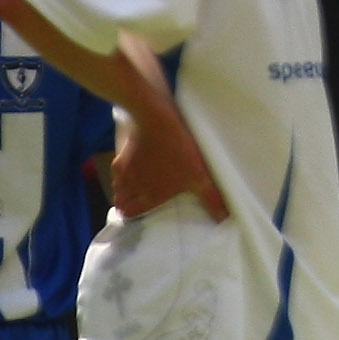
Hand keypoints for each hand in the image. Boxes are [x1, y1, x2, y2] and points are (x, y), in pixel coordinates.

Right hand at [111, 106, 226, 221]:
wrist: (156, 121)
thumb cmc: (180, 152)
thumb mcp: (200, 176)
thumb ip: (210, 198)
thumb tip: (222, 218)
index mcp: (150, 195)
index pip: (129, 212)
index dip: (132, 214)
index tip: (139, 213)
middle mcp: (133, 186)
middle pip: (121, 201)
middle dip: (127, 204)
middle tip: (138, 201)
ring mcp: (125, 170)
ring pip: (117, 186)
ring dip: (123, 189)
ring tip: (136, 187)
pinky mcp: (121, 154)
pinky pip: (116, 171)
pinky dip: (121, 173)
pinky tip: (131, 168)